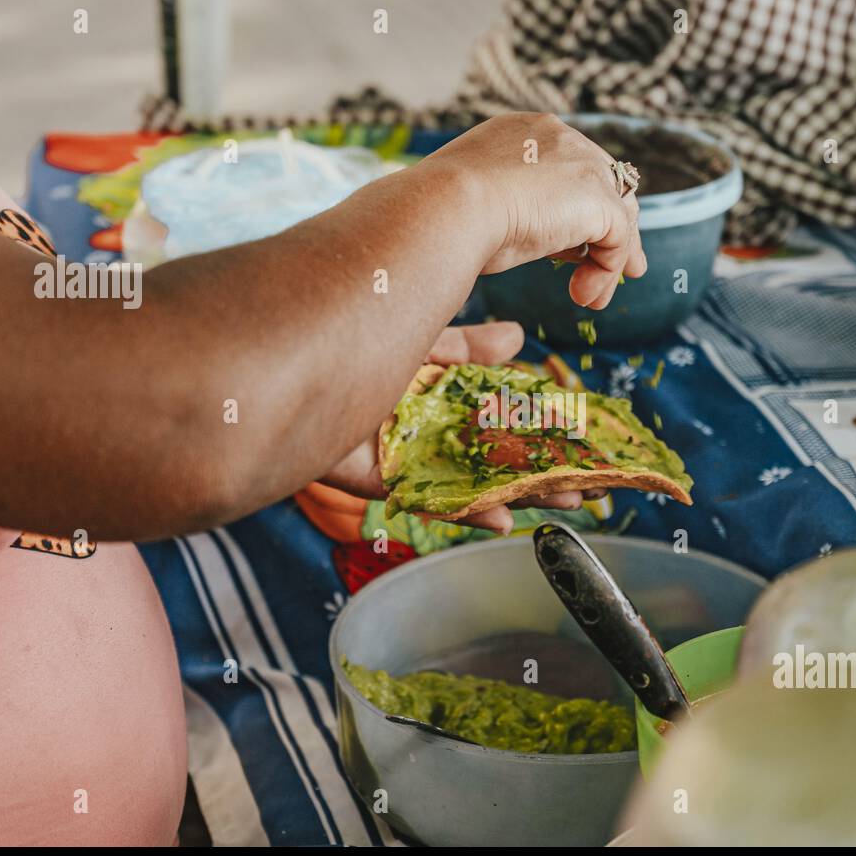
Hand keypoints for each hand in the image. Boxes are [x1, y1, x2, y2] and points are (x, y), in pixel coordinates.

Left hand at [319, 321, 605, 533]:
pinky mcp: (372, 476)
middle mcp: (421, 424)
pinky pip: (424, 499)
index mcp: (433, 389)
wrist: (267, 360)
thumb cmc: (338, 336)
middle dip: (542, 470)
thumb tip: (517, 339)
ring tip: (565, 502)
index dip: (540, 428)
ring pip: (471, 481)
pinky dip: (463, 510)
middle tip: (589, 485)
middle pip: (493, 454)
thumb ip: (464, 348)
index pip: (498, 412)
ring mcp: (400, 453)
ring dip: (520, 493)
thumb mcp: (415, 338)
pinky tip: (501, 519)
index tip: (579, 440)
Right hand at [423, 112, 646, 309]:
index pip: (568, 166)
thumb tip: (530, 251)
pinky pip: (617, 240)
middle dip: (610, 229)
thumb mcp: (480, 210)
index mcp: (523, 133)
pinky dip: (606, 271)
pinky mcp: (597, 198)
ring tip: (592, 296)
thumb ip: (514, 218)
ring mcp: (581, 163)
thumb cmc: (441, 216)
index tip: (574, 244)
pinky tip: (584, 296)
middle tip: (614, 267)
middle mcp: (557, 137)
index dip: (577, 206)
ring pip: (615, 214)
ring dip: (609, 258)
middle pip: (603, 184)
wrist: (443, 207)